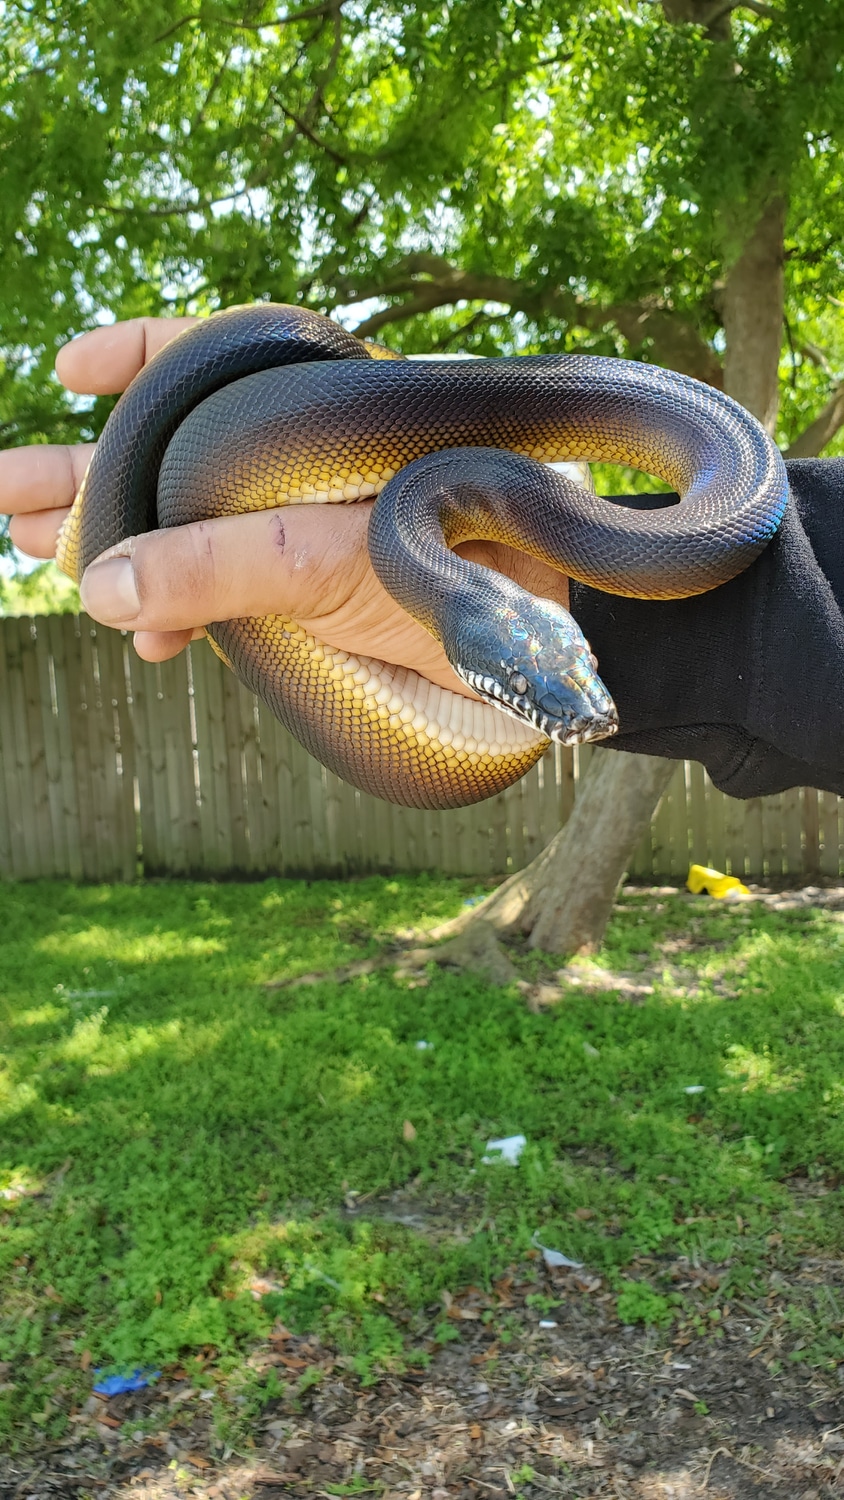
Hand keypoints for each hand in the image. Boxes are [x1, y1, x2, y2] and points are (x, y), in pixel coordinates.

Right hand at [0, 316, 569, 698]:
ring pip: (188, 531)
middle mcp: (306, 472)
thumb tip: (96, 590)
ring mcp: (306, 537)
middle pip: (173, 455)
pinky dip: (177, 614)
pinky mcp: (314, 606)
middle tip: (8, 496)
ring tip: (31, 554)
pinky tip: (143, 639)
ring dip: (111, 548)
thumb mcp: (322, 558)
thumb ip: (211, 568)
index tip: (67, 368)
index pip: (214, 360)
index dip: (137, 357)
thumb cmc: (461, 572)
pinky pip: (225, 599)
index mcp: (319, 416)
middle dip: (89, 475)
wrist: (547, 653)